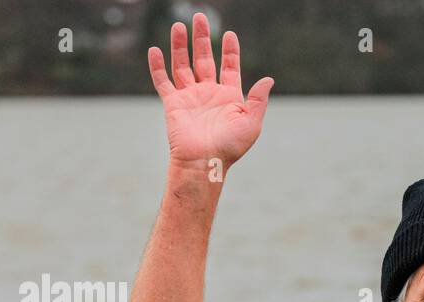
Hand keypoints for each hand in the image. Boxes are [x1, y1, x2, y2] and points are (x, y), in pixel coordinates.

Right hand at [147, 13, 272, 169]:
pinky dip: (158, 66)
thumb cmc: (230, 146)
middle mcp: (209, 93)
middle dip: (202, 38)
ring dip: (180, 45)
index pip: (230, 67)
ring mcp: (190, 97)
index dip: (230, 51)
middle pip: (204, 59)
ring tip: (178, 25)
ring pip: (183, 65)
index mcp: (229, 96)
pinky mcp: (173, 104)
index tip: (229, 34)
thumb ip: (258, 99)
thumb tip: (268, 79)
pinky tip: (155, 50)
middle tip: (199, 17)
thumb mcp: (252, 122)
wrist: (205, 161)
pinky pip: (163, 81)